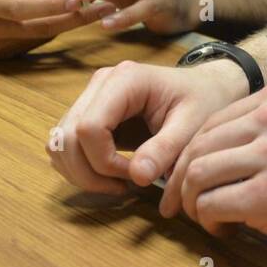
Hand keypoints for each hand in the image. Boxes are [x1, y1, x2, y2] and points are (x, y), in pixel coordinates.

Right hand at [0, 0, 112, 56]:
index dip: (50, 4)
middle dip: (74, 19)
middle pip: (38, 28)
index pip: (20, 7)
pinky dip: (55, 29)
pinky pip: (34, 42)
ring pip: (40, 38)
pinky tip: (76, 17)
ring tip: (99, 11)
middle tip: (105, 7)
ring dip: (69, 25)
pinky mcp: (1, 55)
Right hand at [48, 57, 249, 195]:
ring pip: (59, 143)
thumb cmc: (204, 102)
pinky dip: (80, 168)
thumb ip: (167, 149)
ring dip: (81, 173)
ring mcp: (91, 96)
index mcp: (126, 80)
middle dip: (89, 172)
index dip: (104, 161)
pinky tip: (112, 175)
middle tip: (125, 186)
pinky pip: (66, 145)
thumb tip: (138, 178)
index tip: (135, 175)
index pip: (89, 127)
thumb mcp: (194, 126)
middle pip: (66, 137)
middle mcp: (100, 83)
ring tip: (119, 182)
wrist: (206, 89)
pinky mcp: (89, 112)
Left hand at [162, 83, 266, 255]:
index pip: (209, 122)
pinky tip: (226, 230)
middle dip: (180, 181)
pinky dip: (209, 221)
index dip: (190, 155)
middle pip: (196, 147)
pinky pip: (211, 205)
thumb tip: (211, 155)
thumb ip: (264, 130)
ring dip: (192, 203)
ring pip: (196, 175)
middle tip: (181, 207)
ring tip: (208, 219)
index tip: (186, 180)